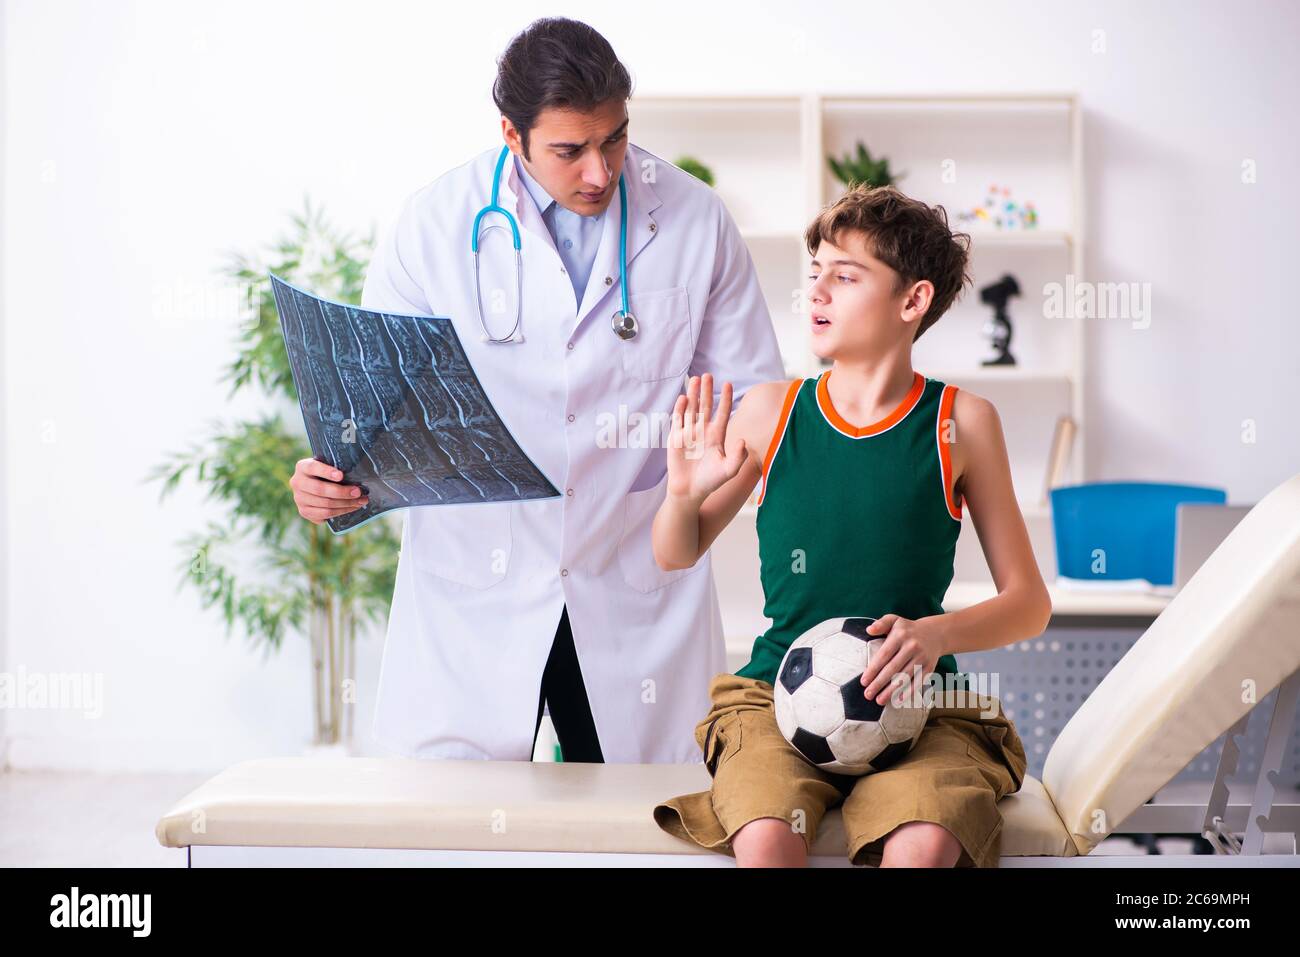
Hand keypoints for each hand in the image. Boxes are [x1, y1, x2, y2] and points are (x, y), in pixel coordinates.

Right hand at [290, 457, 368, 524]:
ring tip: (360, 501)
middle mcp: (297, 482)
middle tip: (358, 492)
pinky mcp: (304, 511)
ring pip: (325, 504)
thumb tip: (358, 473)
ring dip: (345, 504)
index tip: (341, 475)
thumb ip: (337, 466)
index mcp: (302, 467)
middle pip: (320, 490)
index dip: (327, 472)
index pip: (313, 467)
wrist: (315, 484)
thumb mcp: (328, 464)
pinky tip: (351, 508)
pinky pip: (324, 514)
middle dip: (342, 492)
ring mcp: (299, 499)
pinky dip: (340, 512)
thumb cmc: (327, 472)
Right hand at [666, 372, 748, 504]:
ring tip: (695, 379)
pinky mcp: (676, 438)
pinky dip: (680, 409)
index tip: (728, 384)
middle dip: (707, 391)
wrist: (689, 491)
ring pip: (691, 409)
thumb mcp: (729, 470)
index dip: (726, 399)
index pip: (723, 413)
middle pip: (706, 406)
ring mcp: (689, 433)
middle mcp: (703, 431)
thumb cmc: (711, 481)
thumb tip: (743, 441)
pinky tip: (683, 398)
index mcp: (717, 436)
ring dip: (693, 395)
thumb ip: (738, 457)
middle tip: (708, 375)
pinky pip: (678, 420)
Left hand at [859, 615, 947, 705]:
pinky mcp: (930, 667)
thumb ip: (881, 624)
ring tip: (879, 700)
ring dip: (891, 691)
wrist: (936, 633)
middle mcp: (912, 646)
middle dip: (879, 683)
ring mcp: (922, 658)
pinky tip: (898, 700)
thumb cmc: (908, 629)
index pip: (883, 655)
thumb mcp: (894, 620)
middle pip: (893, 668)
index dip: (873, 669)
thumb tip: (869, 630)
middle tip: (868, 694)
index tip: (863, 681)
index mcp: (900, 635)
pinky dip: (908, 692)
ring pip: (904, 677)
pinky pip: (918, 682)